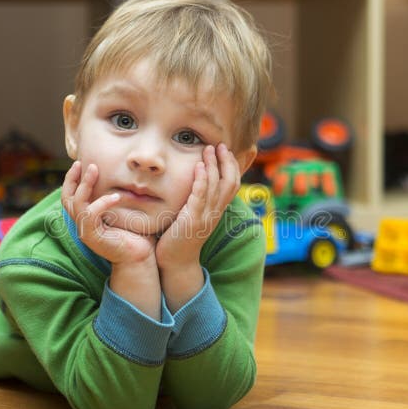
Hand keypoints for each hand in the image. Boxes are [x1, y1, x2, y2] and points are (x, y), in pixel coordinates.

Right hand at [62, 161, 155, 264]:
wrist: (141, 257)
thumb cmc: (136, 234)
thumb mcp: (124, 210)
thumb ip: (118, 195)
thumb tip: (125, 174)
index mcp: (86, 218)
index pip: (70, 196)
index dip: (72, 179)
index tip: (81, 163)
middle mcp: (82, 224)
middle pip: (66, 198)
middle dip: (72, 178)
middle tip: (83, 163)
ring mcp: (85, 232)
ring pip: (75, 204)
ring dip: (85, 185)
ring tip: (95, 169)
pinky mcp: (92, 237)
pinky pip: (90, 215)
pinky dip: (102, 203)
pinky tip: (117, 196)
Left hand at [156, 144, 239, 312]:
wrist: (175, 263)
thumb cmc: (179, 238)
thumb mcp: (192, 216)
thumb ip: (196, 201)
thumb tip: (195, 183)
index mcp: (217, 212)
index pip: (232, 185)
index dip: (231, 166)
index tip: (225, 150)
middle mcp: (215, 213)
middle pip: (230, 182)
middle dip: (226, 161)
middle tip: (219, 145)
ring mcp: (205, 217)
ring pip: (216, 186)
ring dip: (213, 165)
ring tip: (208, 148)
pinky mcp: (192, 221)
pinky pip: (200, 197)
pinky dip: (201, 180)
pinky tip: (198, 166)